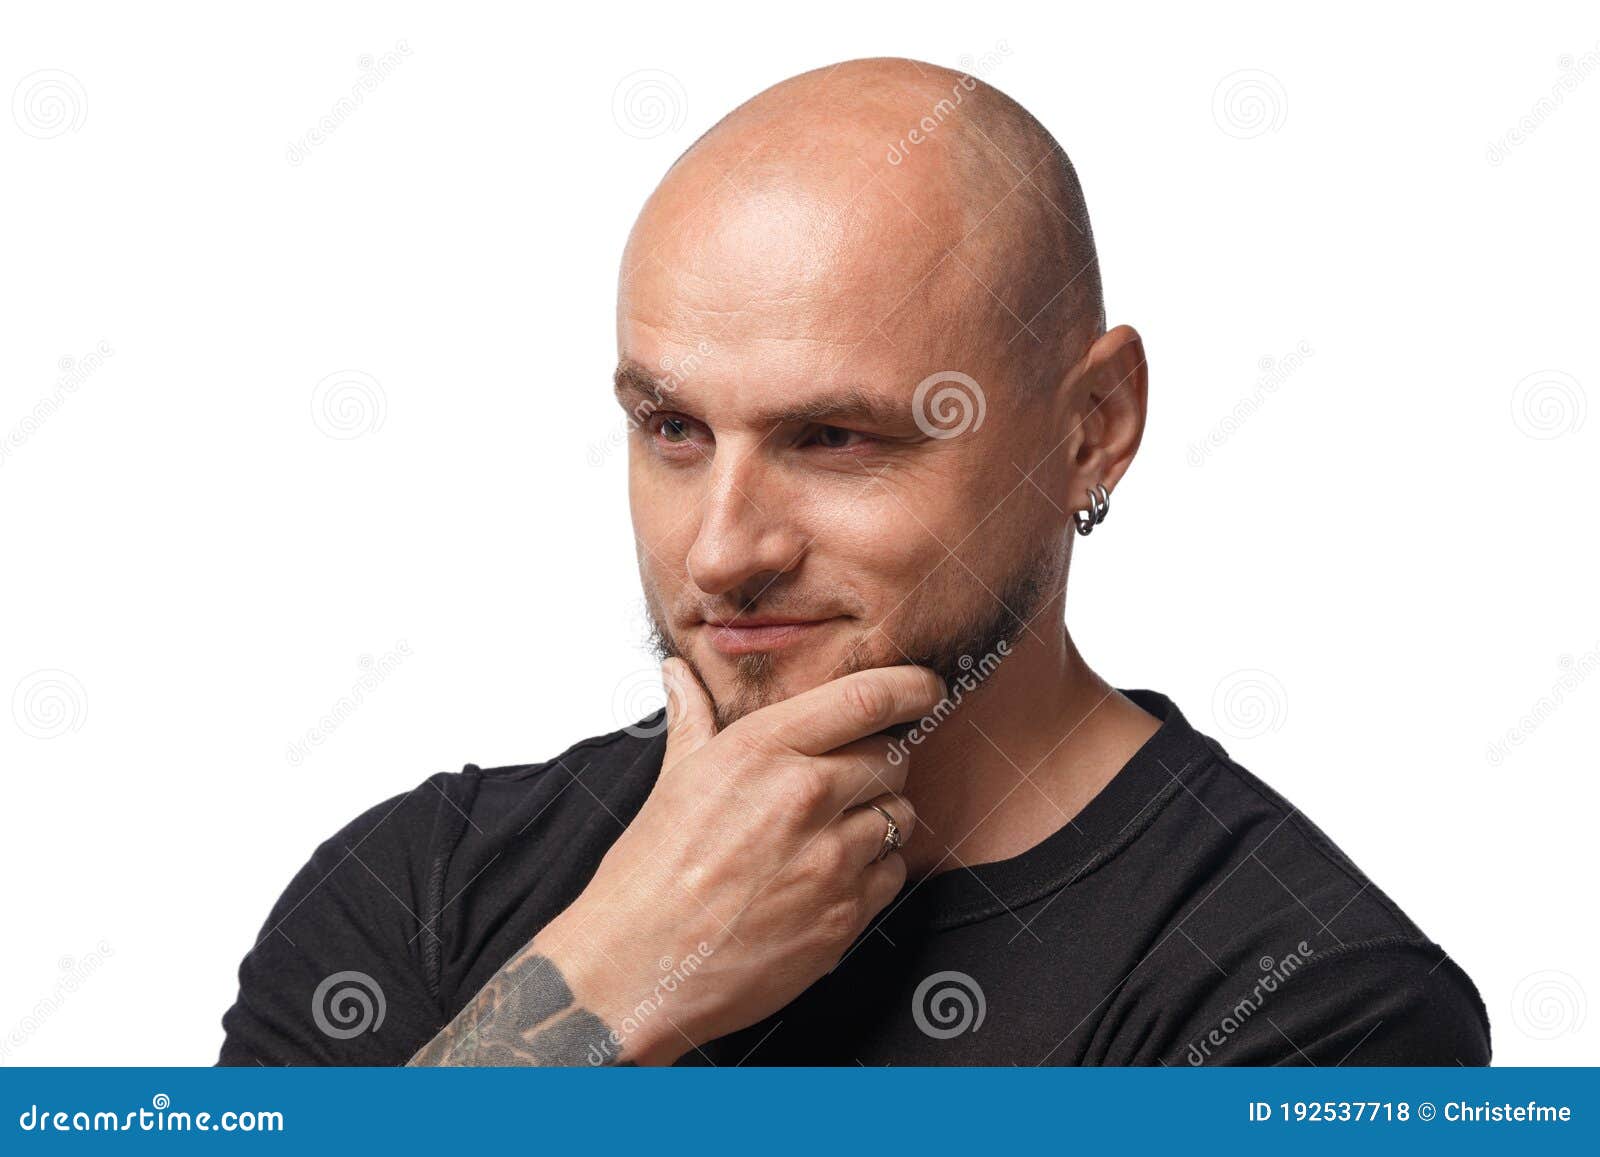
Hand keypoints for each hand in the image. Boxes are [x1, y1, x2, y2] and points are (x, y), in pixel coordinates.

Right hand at [409, 658, 943, 1065]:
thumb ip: (693, 719)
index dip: (911, 687)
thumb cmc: (648, 877)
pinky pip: (893, 873)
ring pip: (900, 816)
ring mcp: (831, 860)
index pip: (869, 697)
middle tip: (849, 778)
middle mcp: (805, 796)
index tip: (924, 688)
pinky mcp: (844, 916)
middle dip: (881, 761)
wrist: (636, 971)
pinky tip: (830, 877)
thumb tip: (679, 673)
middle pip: (893, 756)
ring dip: (879, 818)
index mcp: (762, 749)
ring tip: (832, 832)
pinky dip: (874, 871)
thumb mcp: (674, 781)